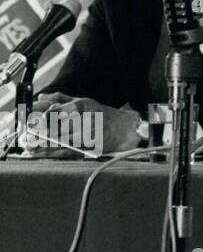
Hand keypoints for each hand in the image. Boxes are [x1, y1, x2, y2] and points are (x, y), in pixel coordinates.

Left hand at [27, 94, 142, 154]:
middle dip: (40, 132)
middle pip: (55, 126)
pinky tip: (41, 152)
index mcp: (82, 105)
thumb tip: (41, 98)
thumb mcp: (85, 101)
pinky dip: (51, 152)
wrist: (126, 129)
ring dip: (42, 143)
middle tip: (28, 135)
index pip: (56, 109)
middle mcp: (84, 119)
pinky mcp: (88, 147)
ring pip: (59, 140)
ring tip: (30, 145)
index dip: (42, 116)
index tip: (31, 119)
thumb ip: (62, 99)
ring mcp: (87, 134)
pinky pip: (65, 150)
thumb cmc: (104, 115)